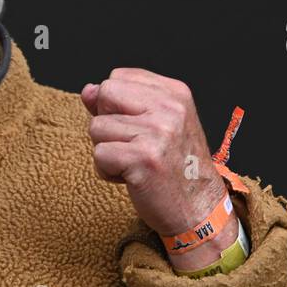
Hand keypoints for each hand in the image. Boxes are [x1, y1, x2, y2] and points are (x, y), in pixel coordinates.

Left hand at [81, 69, 237, 268]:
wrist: (200, 209)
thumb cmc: (175, 168)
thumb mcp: (155, 126)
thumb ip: (120, 104)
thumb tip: (86, 90)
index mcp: (175, 93)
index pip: (117, 77)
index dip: (114, 105)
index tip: (137, 129)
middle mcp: (169, 108)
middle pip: (104, 94)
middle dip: (107, 123)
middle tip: (132, 146)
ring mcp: (158, 132)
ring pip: (97, 127)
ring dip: (107, 151)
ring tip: (135, 164)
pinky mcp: (144, 159)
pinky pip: (99, 155)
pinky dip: (107, 172)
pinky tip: (131, 178)